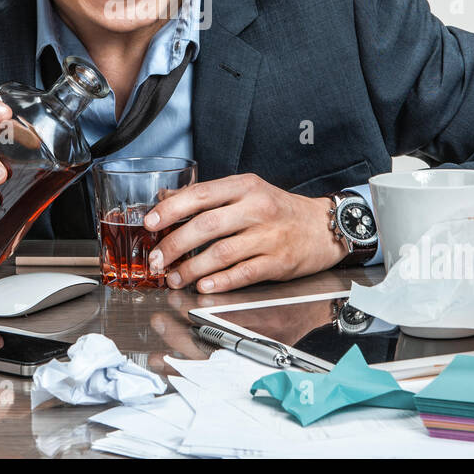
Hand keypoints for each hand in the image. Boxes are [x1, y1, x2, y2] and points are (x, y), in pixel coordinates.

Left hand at [143, 174, 346, 293]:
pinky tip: (203, 287)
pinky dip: (220, 282)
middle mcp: (257, 208)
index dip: (171, 209)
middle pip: (206, 226)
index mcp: (245, 186)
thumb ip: (207, 196)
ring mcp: (269, 236)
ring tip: (174, 278)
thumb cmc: (279, 210)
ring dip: (192, 269)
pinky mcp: (279, 261)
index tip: (150, 223)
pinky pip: (243, 273)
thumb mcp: (245, 192)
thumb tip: (165, 199)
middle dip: (175, 245)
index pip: (201, 195)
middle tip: (157, 259)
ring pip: (221, 253)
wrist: (323, 227)